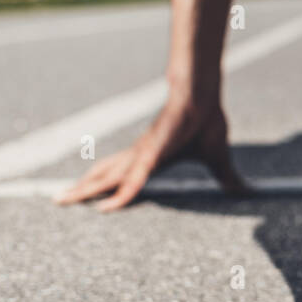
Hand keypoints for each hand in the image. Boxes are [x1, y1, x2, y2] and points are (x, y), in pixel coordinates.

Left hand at [55, 95, 247, 210]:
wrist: (204, 95)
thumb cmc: (207, 120)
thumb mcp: (217, 158)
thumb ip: (225, 177)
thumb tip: (244, 190)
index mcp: (151, 158)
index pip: (121, 176)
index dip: (103, 187)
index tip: (87, 200)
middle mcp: (141, 156)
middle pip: (104, 176)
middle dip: (81, 189)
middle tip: (57, 200)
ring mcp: (143, 155)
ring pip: (108, 178)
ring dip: (86, 191)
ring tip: (62, 200)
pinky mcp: (153, 154)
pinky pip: (133, 180)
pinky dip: (120, 195)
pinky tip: (107, 207)